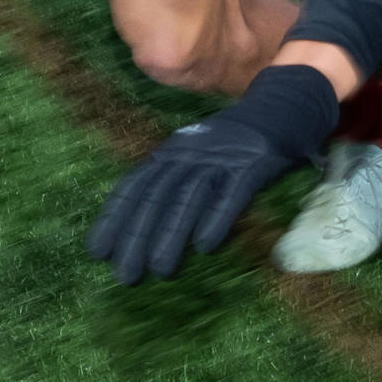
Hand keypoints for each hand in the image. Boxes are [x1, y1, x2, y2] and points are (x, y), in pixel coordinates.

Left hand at [91, 63, 343, 281]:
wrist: (284, 106)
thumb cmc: (237, 141)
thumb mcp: (197, 154)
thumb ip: (177, 181)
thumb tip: (148, 228)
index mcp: (172, 153)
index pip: (135, 186)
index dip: (115, 219)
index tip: (98, 251)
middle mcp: (189, 153)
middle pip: (156, 197)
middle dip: (137, 238)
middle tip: (125, 275)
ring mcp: (220, 158)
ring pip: (188, 199)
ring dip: (171, 235)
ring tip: (161, 270)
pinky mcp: (252, 165)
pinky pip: (230, 194)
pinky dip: (216, 218)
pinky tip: (205, 246)